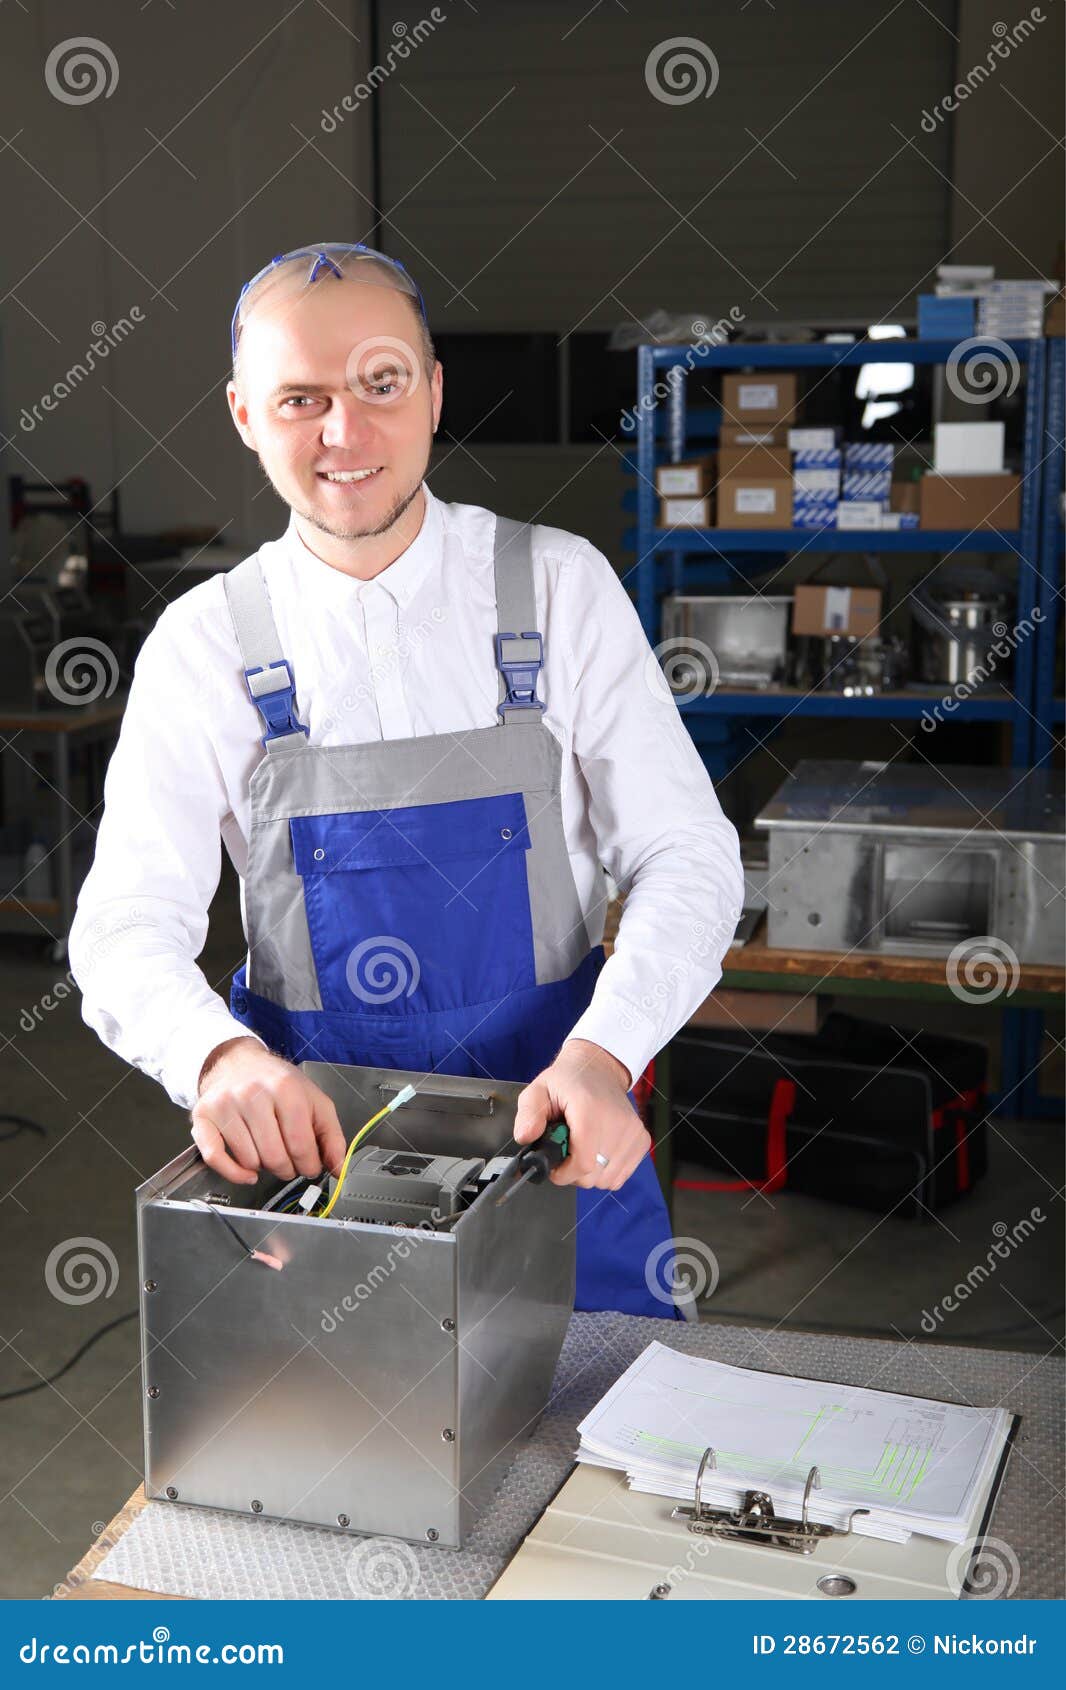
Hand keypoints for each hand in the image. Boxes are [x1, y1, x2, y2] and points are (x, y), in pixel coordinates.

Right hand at [190, 1036, 346, 1186]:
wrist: (238, 1063)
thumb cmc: (278, 1084)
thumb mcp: (314, 1100)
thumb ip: (331, 1135)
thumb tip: (338, 1168)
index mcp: (285, 1088)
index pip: (300, 1144)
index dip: (309, 1165)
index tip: (310, 1166)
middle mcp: (252, 1094)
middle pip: (275, 1156)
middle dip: (287, 1168)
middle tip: (290, 1162)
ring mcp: (225, 1105)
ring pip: (249, 1160)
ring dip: (263, 1166)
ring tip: (269, 1151)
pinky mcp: (204, 1116)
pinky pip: (215, 1158)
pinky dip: (234, 1173)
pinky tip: (248, 1172)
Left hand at [512, 1038, 649, 1190]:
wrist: (599, 1069)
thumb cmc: (568, 1081)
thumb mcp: (538, 1090)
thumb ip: (528, 1115)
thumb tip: (525, 1138)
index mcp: (589, 1110)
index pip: (583, 1164)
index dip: (564, 1173)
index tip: (555, 1165)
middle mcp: (617, 1123)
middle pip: (593, 1176)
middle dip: (574, 1173)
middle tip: (567, 1151)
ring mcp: (633, 1133)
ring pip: (607, 1180)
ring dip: (590, 1173)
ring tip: (582, 1149)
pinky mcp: (642, 1140)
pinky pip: (620, 1176)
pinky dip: (606, 1171)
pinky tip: (598, 1151)